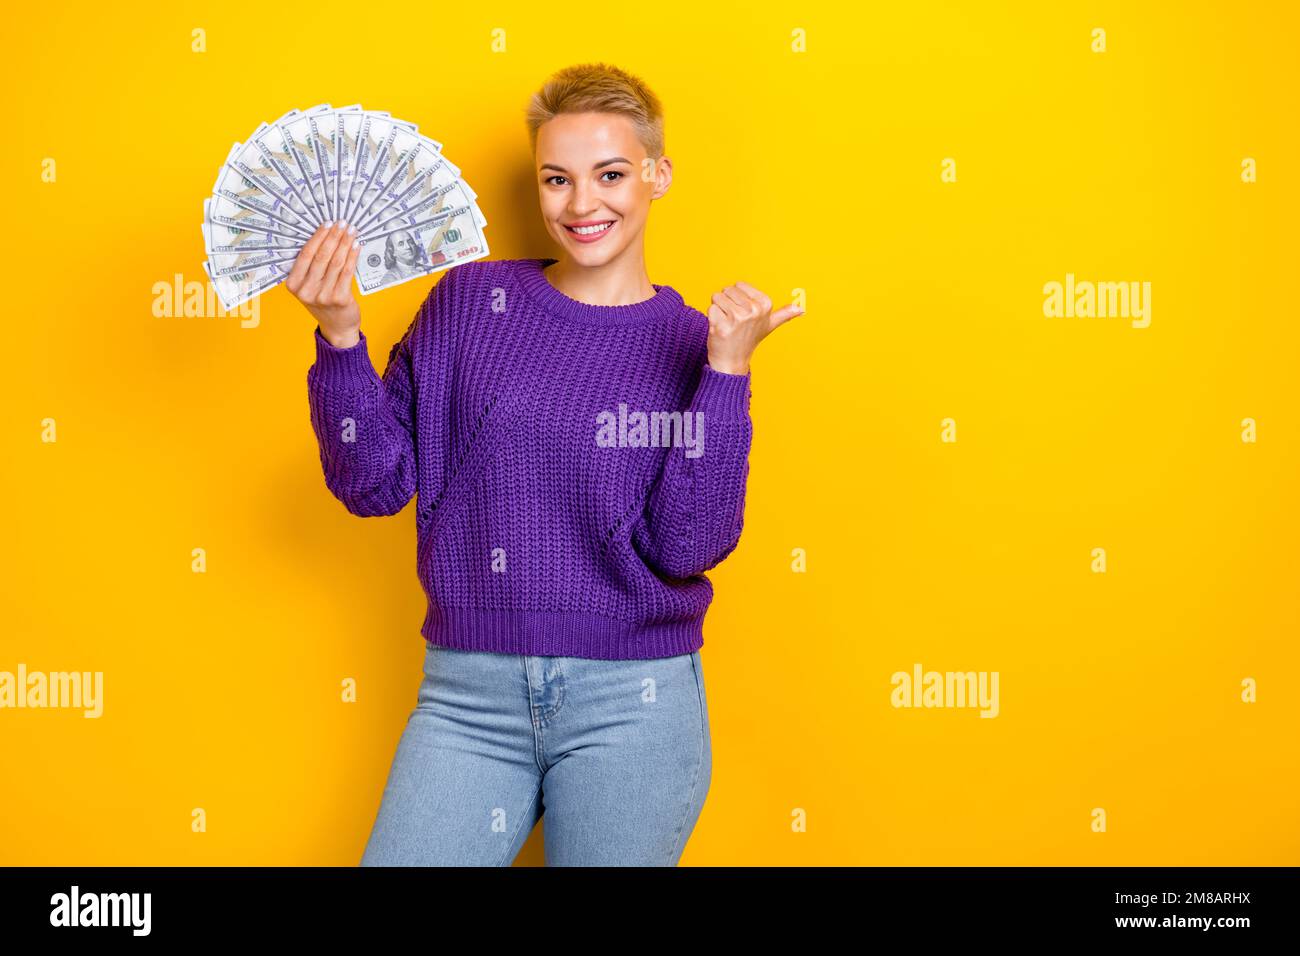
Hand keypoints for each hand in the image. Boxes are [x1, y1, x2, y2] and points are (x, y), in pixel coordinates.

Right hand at [285, 221, 362, 347]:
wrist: (337, 327)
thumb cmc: (323, 302)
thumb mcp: (309, 286)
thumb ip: (311, 267)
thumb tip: (325, 236)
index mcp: (293, 285)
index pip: (306, 255)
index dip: (318, 237)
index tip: (327, 223)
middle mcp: (306, 291)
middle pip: (321, 256)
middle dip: (334, 236)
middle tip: (342, 223)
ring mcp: (323, 296)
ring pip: (336, 262)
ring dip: (345, 243)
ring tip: (351, 231)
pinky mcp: (340, 299)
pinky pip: (347, 272)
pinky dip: (353, 256)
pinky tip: (356, 246)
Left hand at [705, 281, 802, 374]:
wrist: (732, 362)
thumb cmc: (748, 340)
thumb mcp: (769, 325)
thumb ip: (784, 314)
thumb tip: (802, 309)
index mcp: (765, 304)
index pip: (738, 285)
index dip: (736, 298)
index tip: (742, 314)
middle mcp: (753, 310)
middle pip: (726, 290)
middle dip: (726, 303)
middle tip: (733, 321)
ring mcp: (738, 319)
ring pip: (717, 297)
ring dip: (717, 310)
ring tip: (726, 324)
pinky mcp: (722, 326)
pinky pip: (710, 309)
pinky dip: (711, 318)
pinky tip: (719, 330)